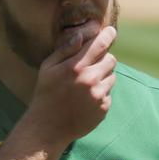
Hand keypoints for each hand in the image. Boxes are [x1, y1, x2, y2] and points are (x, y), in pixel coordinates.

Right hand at [27, 25, 116, 143]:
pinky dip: (101, 94)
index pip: (100, 43)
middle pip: (111, 59)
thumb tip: (82, 34)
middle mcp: (90, 80)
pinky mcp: (103, 108)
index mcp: (76, 66)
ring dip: (102, 77)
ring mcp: (98, 95)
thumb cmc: (46, 94)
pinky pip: (109, 93)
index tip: (110, 31)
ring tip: (85, 86)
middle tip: (90, 66)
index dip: (108, 35)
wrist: (48, 127)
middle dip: (103, 59)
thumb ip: (65, 49)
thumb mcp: (48, 68)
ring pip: (112, 76)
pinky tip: (85, 99)